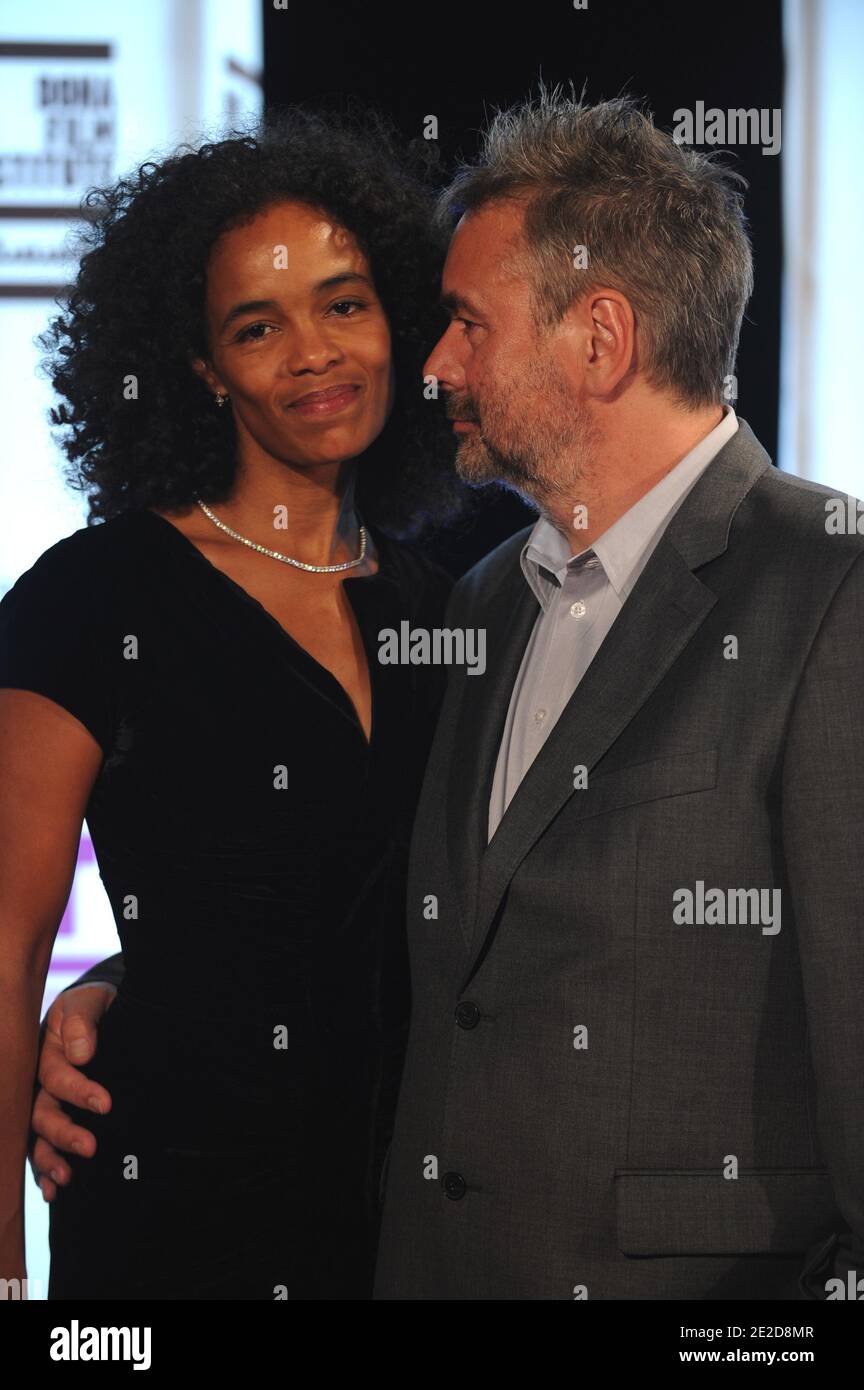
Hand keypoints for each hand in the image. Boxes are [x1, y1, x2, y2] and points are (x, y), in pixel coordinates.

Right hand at [28, 983, 116, 1201]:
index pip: (57, 1077)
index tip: (106, 1104)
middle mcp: (39, 1084)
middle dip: (64, 1134)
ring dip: (49, 1160)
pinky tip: (53, 1192)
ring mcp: (44, 1103)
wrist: (98, 1011)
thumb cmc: (92, 1007)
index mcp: (45, 1054)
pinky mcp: (55, 1118)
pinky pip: (43, 1147)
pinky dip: (44, 1171)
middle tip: (90, 1147)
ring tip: (66, 1178)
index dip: (79, 1091)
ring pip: (38, 1137)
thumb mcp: (86, 1003)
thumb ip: (82, 1022)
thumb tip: (82, 1054)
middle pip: (42, 1114)